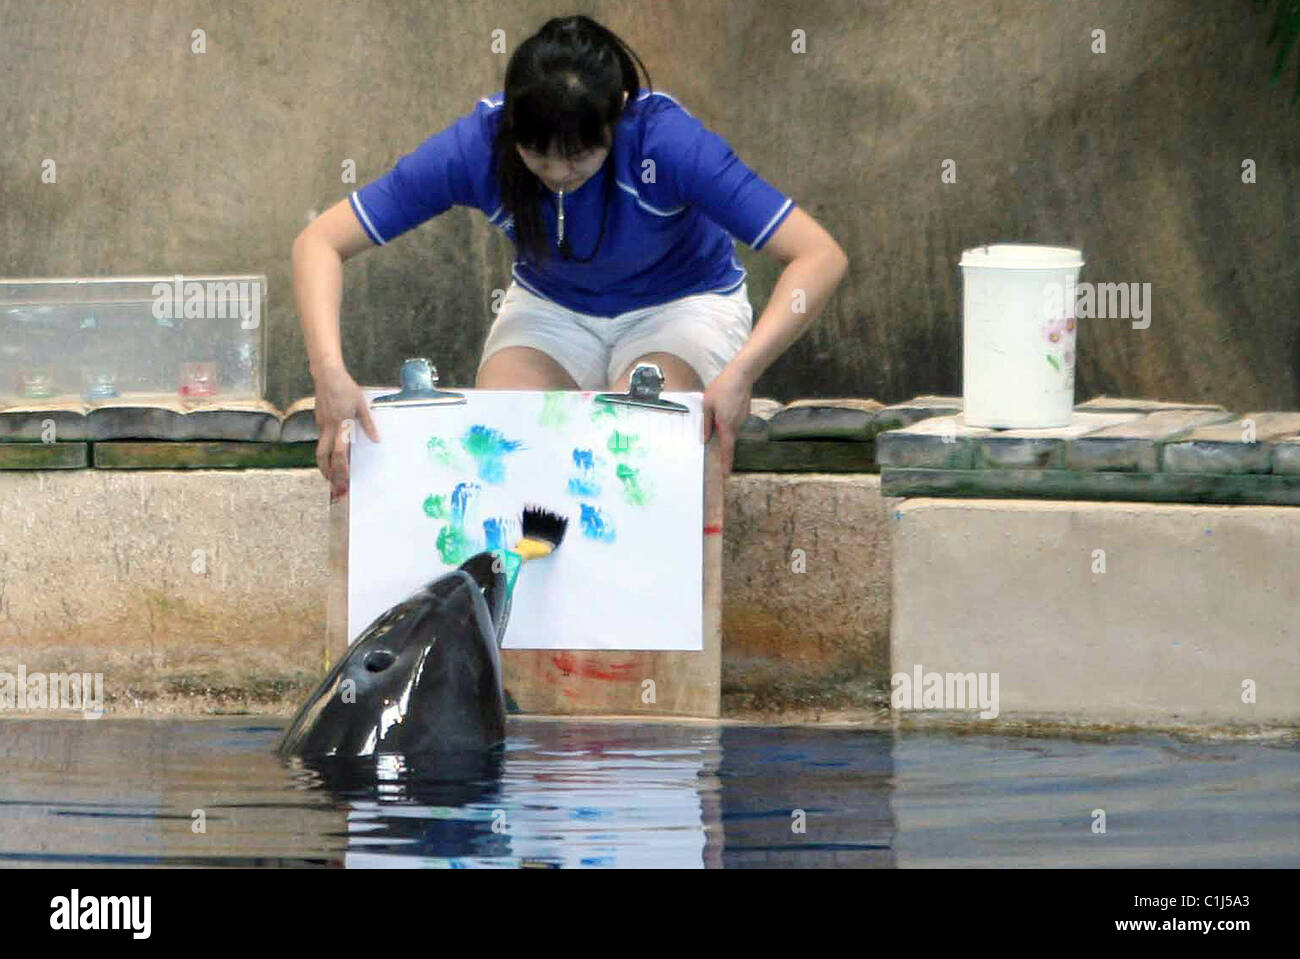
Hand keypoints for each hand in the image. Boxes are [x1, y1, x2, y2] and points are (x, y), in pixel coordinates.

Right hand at [313, 364, 379, 498]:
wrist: (327, 375)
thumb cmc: (346, 388)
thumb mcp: (362, 404)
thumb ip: (368, 423)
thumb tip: (376, 440)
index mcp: (341, 424)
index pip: (340, 453)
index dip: (342, 469)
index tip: (345, 481)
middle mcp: (329, 427)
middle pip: (323, 456)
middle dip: (327, 472)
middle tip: (332, 484)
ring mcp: (321, 424)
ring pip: (319, 449)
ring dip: (324, 464)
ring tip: (329, 475)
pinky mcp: (318, 420)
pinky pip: (321, 439)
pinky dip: (324, 450)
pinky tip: (330, 454)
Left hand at [700, 366, 751, 474]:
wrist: (741, 375)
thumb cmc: (722, 388)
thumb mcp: (707, 405)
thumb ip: (706, 423)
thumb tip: (705, 439)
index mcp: (726, 426)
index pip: (727, 450)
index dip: (726, 463)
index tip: (726, 474)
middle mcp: (736, 426)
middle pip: (727, 438)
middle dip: (720, 434)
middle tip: (714, 419)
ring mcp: (742, 419)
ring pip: (730, 428)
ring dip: (723, 422)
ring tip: (719, 405)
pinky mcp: (745, 413)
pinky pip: (734, 420)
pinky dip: (728, 416)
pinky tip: (724, 403)